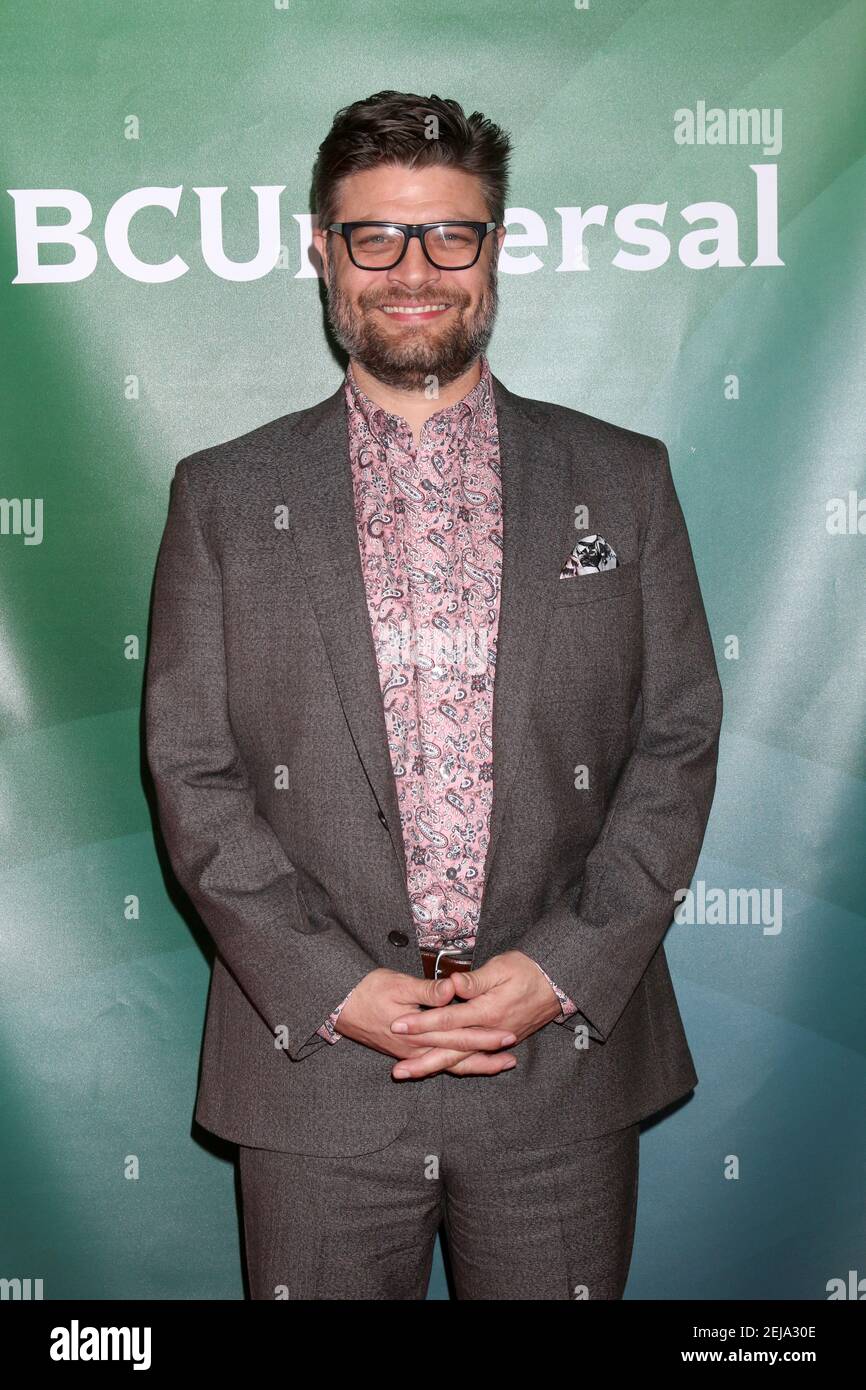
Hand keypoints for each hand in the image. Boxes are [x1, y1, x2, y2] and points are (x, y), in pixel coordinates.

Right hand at [334, 968, 519, 1078]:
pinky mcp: (406, 1051)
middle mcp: (416, 1049)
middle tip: (512, 1059)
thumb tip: (453, 990)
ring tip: (498, 1066)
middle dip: (486, 1058)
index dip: (484, 1036)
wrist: (339, 1005)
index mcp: (418, 1033)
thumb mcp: (397, 984)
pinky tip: (466, 1062)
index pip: (459, 1036)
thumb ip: (427, 991)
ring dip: (474, 1065)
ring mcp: (411, 1053)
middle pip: (457, 1057)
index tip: (507, 1035)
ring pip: (448, 1064)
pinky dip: (455, 1063)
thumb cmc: (367, 990)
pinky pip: (436, 1063)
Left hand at [386, 950, 561, 1078]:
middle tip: (397, 1070)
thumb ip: (475, 981)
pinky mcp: (499, 1043)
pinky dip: (456, 1067)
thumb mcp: (501, 967)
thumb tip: (452, 985)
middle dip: (422, 1060)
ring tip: (410, 1073)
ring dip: (434, 1067)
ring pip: (460, 1060)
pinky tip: (439, 1070)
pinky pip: (473, 1060)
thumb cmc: (527, 970)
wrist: (556, 983)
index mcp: (487, 1011)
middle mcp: (489, 1032)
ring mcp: (494, 1041)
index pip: (447, 1019)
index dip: (421, 1022)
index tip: (398, 1024)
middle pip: (450, 1051)